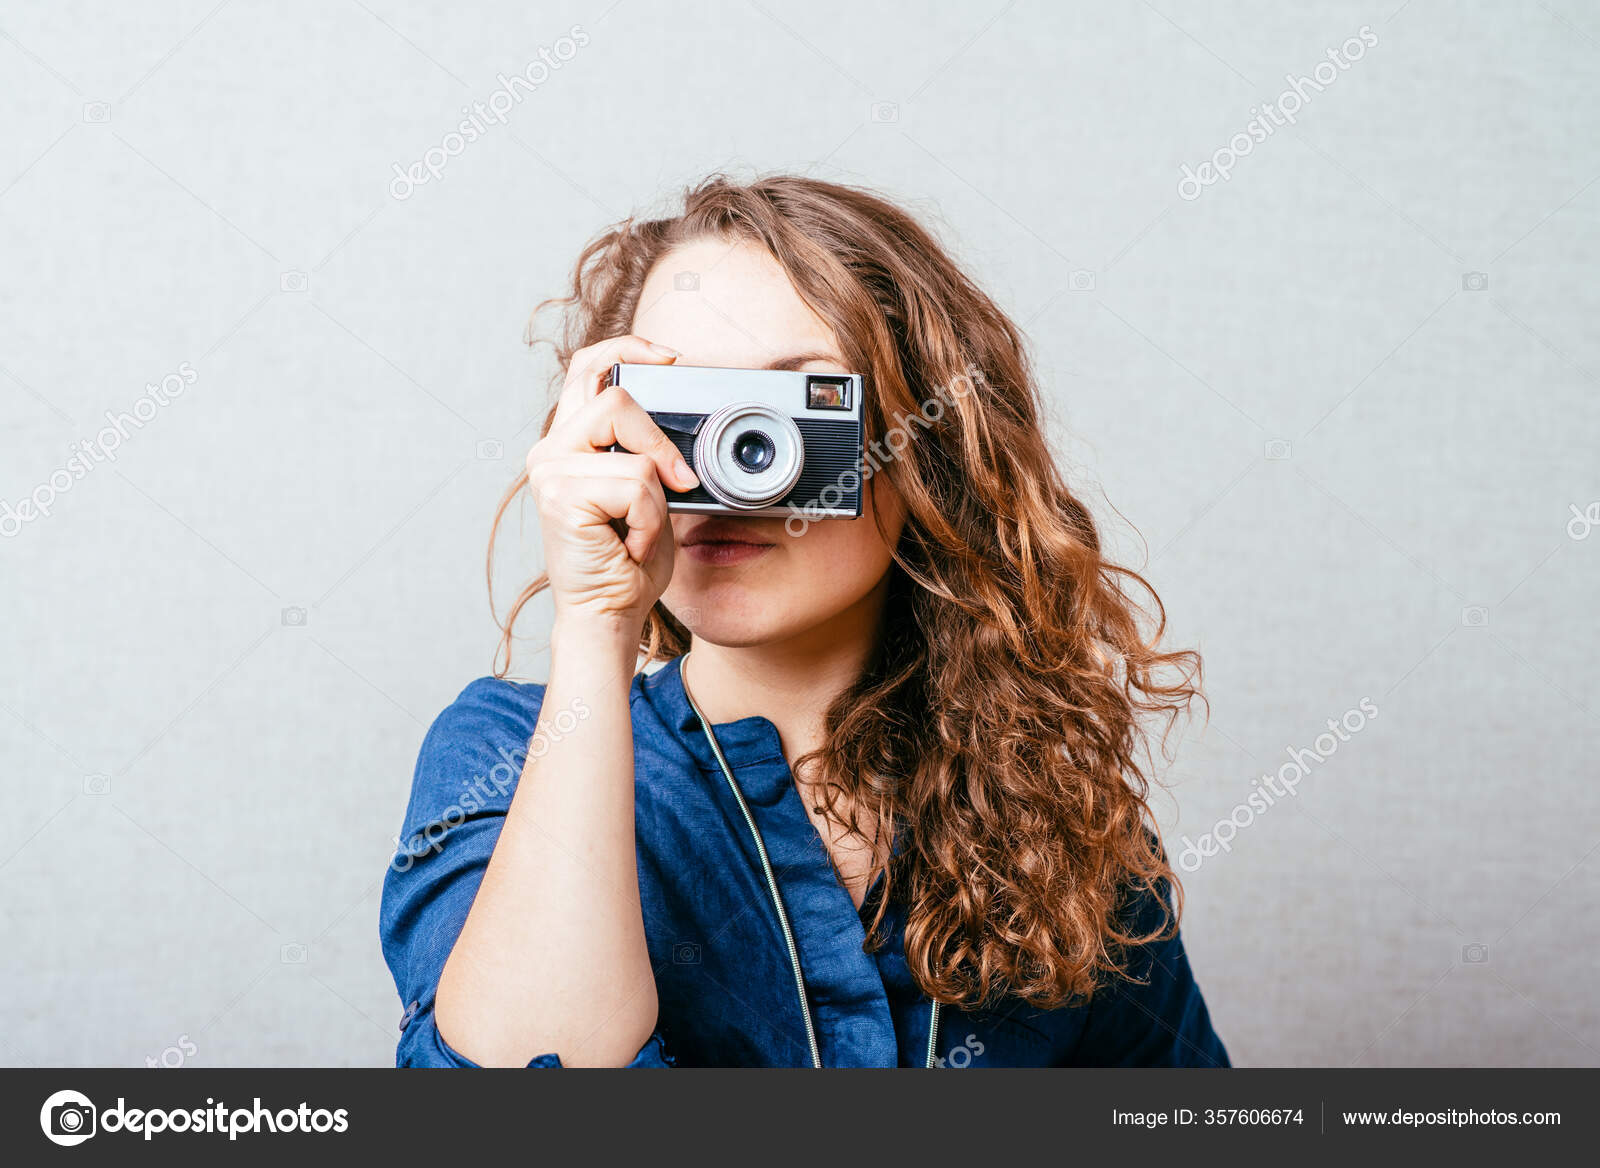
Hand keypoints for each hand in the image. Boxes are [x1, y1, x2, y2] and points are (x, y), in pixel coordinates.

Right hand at [525, 335, 699, 635]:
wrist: (607, 612)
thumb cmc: (627, 561)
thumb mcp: (651, 495)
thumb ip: (652, 455)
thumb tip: (682, 432)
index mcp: (570, 441)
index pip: (589, 367)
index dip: (628, 348)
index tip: (669, 356)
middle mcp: (552, 449)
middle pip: (613, 393)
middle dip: (659, 440)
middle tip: (678, 482)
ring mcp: (551, 470)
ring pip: (634, 450)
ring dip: (656, 498)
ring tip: (638, 529)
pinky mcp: (560, 495)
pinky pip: (636, 485)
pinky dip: (649, 520)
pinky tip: (628, 544)